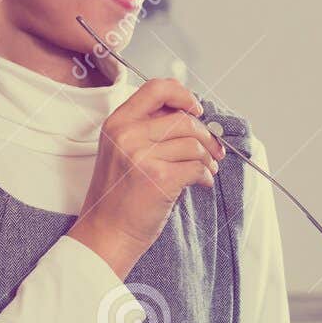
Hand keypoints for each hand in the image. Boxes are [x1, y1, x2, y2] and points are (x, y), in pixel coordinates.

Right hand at [67, 77, 223, 278]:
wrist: (107, 233)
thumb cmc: (118, 196)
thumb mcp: (122, 150)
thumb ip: (149, 128)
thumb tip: (193, 116)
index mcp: (117, 123)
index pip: (156, 88)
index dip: (183, 94)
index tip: (196, 109)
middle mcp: (127, 135)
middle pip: (183, 119)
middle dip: (206, 136)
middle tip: (214, 150)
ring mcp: (141, 156)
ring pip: (194, 144)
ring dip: (208, 158)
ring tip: (207, 170)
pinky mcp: (159, 178)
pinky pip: (197, 167)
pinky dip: (206, 175)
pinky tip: (201, 183)